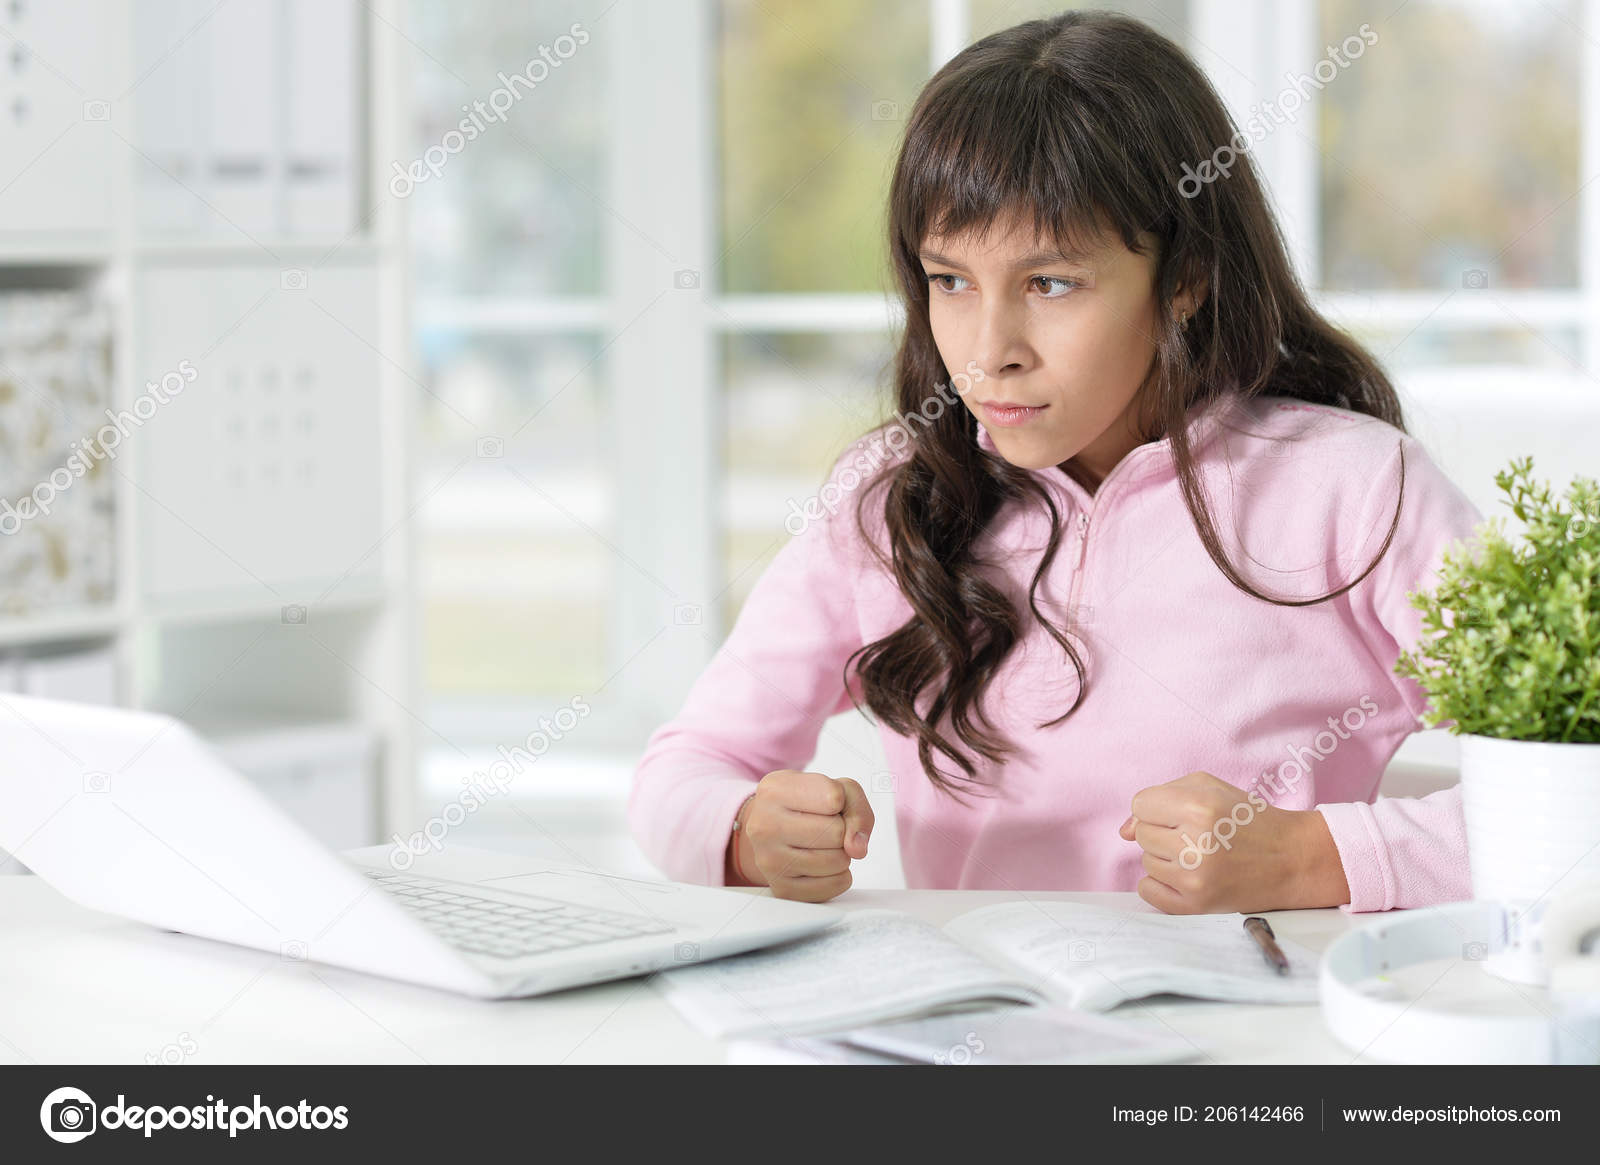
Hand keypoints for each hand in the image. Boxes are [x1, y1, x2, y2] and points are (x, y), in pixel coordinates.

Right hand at [725, 769, 873, 901]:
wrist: (771, 830)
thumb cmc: (805, 806)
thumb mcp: (833, 788)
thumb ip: (856, 807)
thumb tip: (856, 848)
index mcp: (774, 790)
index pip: (833, 798)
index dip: (840, 801)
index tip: (824, 803)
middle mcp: (764, 825)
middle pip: (836, 833)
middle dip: (841, 830)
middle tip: (823, 827)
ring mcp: (769, 860)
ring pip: (838, 861)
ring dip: (841, 853)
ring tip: (821, 844)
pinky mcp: (782, 889)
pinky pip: (836, 885)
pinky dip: (838, 875)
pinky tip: (820, 864)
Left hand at [1117, 771, 1350, 913]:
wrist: (1293, 859)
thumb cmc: (1249, 819)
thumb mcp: (1210, 789)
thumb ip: (1161, 797)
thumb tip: (1124, 831)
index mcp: (1199, 808)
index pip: (1140, 805)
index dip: (1159, 808)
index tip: (1182, 814)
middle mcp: (1195, 843)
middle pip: (1142, 834)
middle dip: (1164, 832)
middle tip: (1198, 836)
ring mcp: (1195, 878)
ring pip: (1147, 861)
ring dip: (1167, 857)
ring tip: (1200, 855)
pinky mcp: (1196, 906)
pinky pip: (1148, 891)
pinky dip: (1161, 884)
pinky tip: (1188, 876)